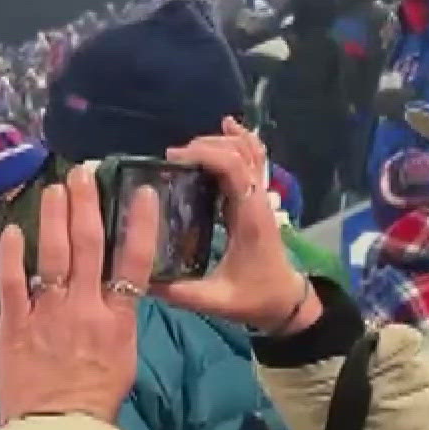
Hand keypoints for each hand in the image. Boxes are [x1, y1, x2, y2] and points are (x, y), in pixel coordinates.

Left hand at [0, 165, 157, 426]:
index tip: (139, 192)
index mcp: (118, 321)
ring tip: (54, 189)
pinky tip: (12, 229)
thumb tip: (116, 299)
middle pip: (89, 245)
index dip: (139, 224)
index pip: (135, 263)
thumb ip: (119, 325)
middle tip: (83, 174)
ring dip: (53, 217)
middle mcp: (85, 308)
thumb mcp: (124, 362)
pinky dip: (11, 254)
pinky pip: (12, 282)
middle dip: (87, 204)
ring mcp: (49, 314)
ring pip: (53, 254)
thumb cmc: (95, 405)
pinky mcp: (14, 325)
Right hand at [154, 119, 314, 333]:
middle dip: (206, 146)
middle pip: (239, 152)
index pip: (233, 168)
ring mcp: (261, 197)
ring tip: (188, 152)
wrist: (287, 303)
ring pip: (249, 151)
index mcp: (249, 218)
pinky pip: (254, 159)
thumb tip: (141, 279)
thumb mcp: (216, 301)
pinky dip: (241, 139)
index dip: (205, 154)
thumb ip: (179, 293)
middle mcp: (258, 200)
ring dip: (220, 142)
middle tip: (173, 160)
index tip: (174, 159)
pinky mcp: (257, 200)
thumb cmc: (255, 299)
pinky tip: (226, 126)